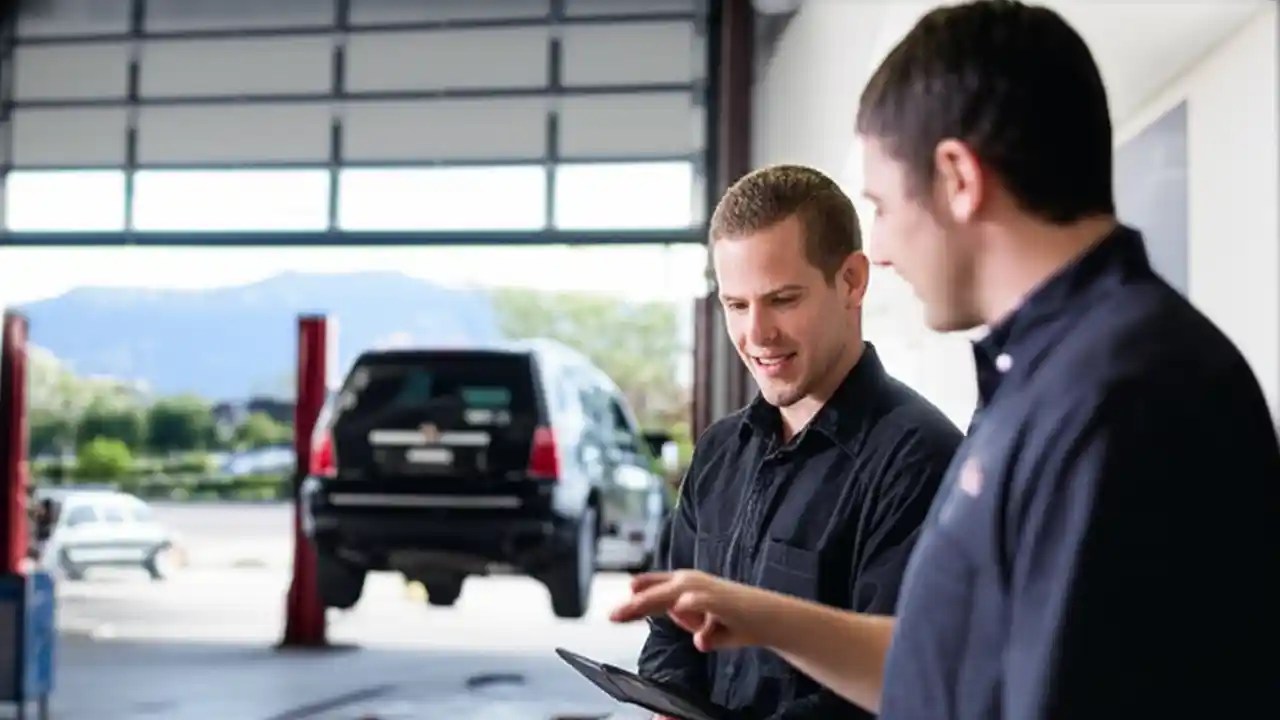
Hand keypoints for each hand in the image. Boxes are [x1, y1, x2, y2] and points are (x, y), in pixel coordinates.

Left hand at [609, 570, 766, 651]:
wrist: (771, 620)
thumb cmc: (738, 622)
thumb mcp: (708, 628)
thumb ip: (694, 627)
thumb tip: (694, 637)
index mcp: (687, 587)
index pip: (656, 588)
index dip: (637, 596)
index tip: (615, 609)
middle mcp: (694, 583)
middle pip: (658, 592)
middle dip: (636, 604)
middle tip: (612, 616)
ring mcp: (708, 590)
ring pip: (675, 593)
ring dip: (652, 599)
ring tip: (632, 607)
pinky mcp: (724, 600)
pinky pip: (705, 600)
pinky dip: (694, 603)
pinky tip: (680, 606)